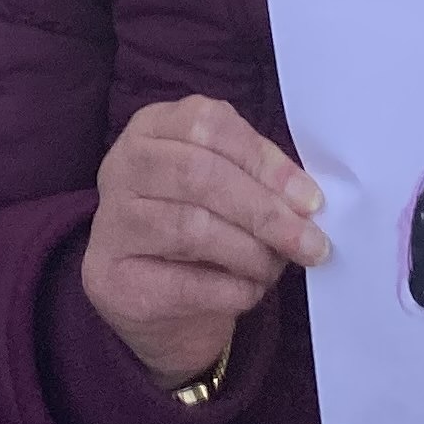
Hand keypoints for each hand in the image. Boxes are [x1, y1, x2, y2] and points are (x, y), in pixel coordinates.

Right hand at [78, 96, 330, 391]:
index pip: (207, 124)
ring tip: (276, 268)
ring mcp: (112, 222)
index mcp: (153, 127)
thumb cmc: (201, 226)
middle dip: (265, 212)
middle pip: (198, 175)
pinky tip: (249, 289)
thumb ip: (258, 178)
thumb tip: (305, 201)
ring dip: (252, 253)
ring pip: (191, 227)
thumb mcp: (226, 184)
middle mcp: (123, 165)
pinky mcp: (114, 279)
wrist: (155, 299)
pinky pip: (186, 283)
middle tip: (311, 243)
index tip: (310, 199)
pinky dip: (232, 289)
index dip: (264, 161)